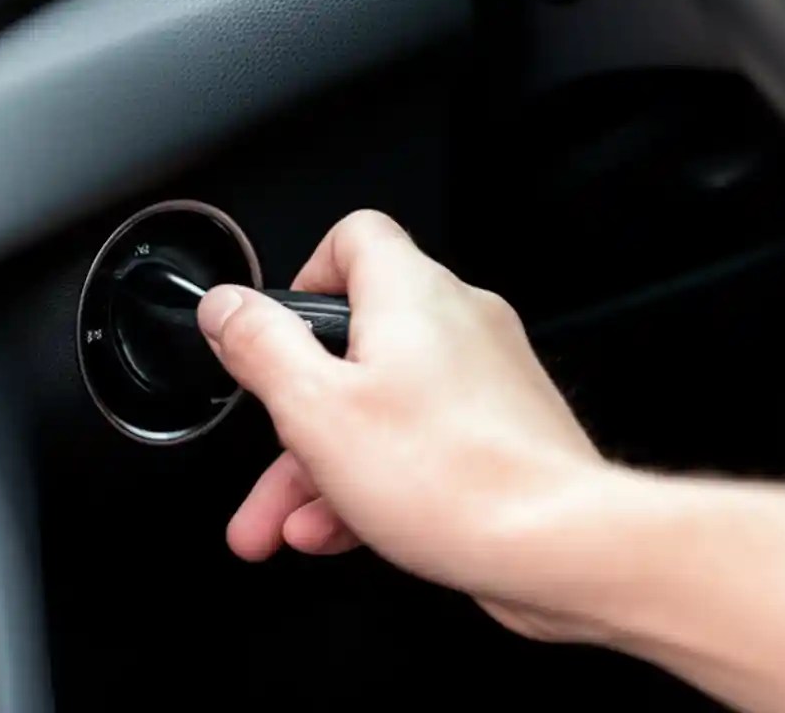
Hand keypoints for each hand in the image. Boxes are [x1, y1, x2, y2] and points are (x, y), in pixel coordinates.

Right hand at [197, 210, 647, 641]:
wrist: (558, 546)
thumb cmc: (453, 478)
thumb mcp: (316, 407)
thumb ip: (260, 347)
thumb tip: (226, 306)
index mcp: (410, 295)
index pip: (352, 239)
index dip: (302, 279)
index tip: (272, 334)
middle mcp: (454, 323)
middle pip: (351, 346)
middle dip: (293, 415)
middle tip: (262, 465)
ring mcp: (482, 379)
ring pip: (378, 407)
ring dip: (320, 466)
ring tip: (282, 525)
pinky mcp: (498, 431)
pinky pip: (417, 443)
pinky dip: (371, 479)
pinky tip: (337, 531)